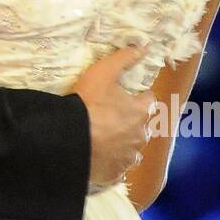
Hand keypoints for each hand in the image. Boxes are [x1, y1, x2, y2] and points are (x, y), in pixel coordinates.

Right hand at [69, 46, 157, 190]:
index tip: (127, 95)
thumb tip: (145, 45)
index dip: (139, 97)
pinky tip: (101, 157)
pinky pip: (118, 168)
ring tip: (107, 140)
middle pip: (143, 127)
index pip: (149, 100)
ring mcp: (128, 158)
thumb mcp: (104, 72)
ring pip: (133, 150)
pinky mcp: (115, 174)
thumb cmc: (89, 103)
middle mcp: (140, 136)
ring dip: (125, 144)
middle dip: (133, 123)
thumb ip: (125, 58)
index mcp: (141, 112)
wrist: (70, 140)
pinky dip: (113, 162)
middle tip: (112, 117)